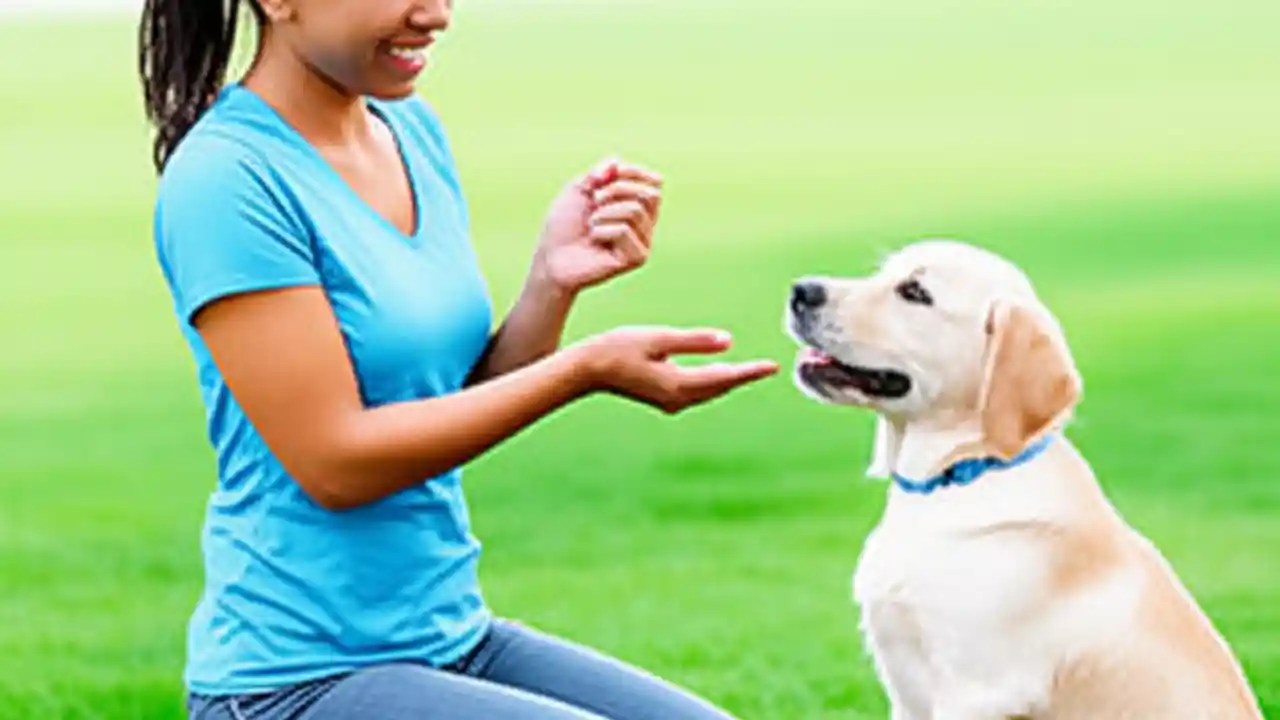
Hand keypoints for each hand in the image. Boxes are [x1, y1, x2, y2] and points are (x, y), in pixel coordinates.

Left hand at [532, 157, 663, 294]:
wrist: (552, 256)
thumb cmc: (564, 225)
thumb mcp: (579, 189)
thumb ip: (599, 174)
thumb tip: (616, 162)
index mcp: (637, 205)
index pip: (653, 182)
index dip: (631, 173)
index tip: (606, 175)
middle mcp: (645, 224)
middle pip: (649, 194)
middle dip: (616, 190)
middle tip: (594, 202)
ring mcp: (643, 242)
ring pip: (635, 211)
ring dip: (604, 213)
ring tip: (591, 225)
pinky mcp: (637, 258)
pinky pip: (625, 231)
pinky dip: (603, 231)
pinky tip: (594, 240)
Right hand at [570, 327, 778, 413]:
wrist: (586, 370)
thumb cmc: (618, 348)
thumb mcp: (658, 338)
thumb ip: (693, 341)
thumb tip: (728, 341)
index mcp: (679, 384)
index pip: (724, 377)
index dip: (750, 371)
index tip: (773, 366)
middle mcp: (678, 398)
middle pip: (720, 387)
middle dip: (744, 377)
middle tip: (769, 368)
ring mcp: (669, 401)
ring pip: (709, 391)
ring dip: (729, 381)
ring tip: (750, 371)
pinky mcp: (661, 397)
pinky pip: (696, 391)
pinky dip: (712, 382)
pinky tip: (718, 374)